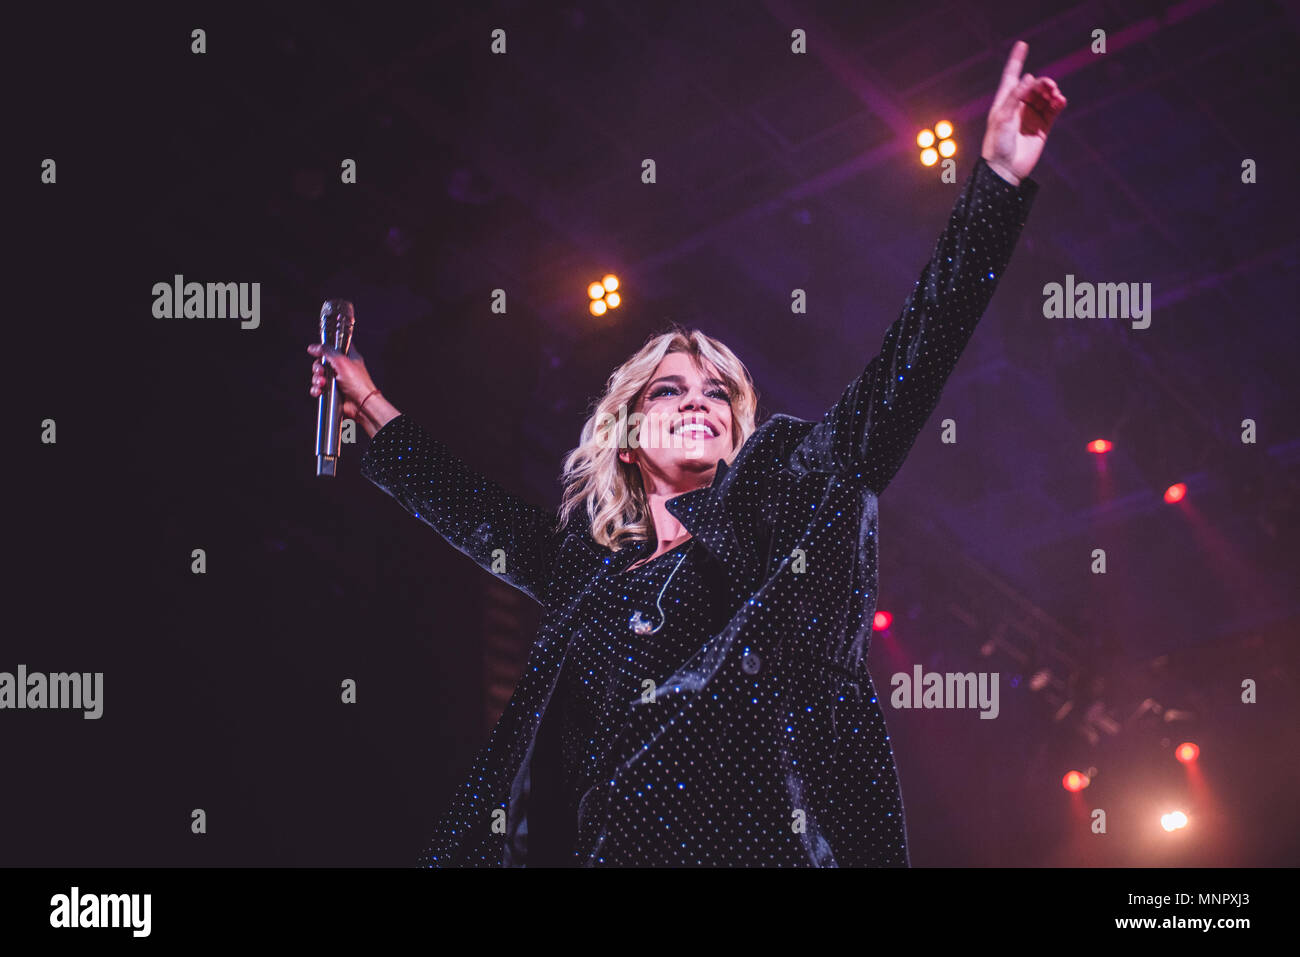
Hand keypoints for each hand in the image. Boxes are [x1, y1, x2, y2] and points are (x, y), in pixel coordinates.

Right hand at [307, 341, 378, 420]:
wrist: (362, 404)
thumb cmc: (358, 384)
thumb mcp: (342, 361)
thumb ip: (327, 351)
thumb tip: (313, 347)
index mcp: (348, 358)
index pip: (334, 347)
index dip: (325, 349)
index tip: (318, 352)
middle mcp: (342, 368)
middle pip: (322, 363)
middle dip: (318, 368)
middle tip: (321, 372)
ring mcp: (337, 381)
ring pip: (319, 376)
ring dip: (317, 379)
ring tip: (322, 383)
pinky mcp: (333, 392)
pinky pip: (319, 388)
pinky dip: (316, 389)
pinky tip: (319, 391)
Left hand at [981, 40, 1066, 185]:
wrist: (1005, 170)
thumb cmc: (997, 144)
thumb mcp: (1002, 118)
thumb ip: (1015, 97)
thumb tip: (1030, 77)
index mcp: (1004, 102)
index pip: (1011, 77)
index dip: (1017, 60)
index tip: (1022, 44)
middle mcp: (1018, 107)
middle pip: (1033, 86)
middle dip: (1042, 83)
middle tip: (1047, 86)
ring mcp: (1031, 117)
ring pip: (1045, 97)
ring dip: (1051, 92)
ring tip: (1054, 95)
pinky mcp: (1042, 128)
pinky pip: (1053, 110)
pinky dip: (1057, 103)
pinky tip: (1060, 100)